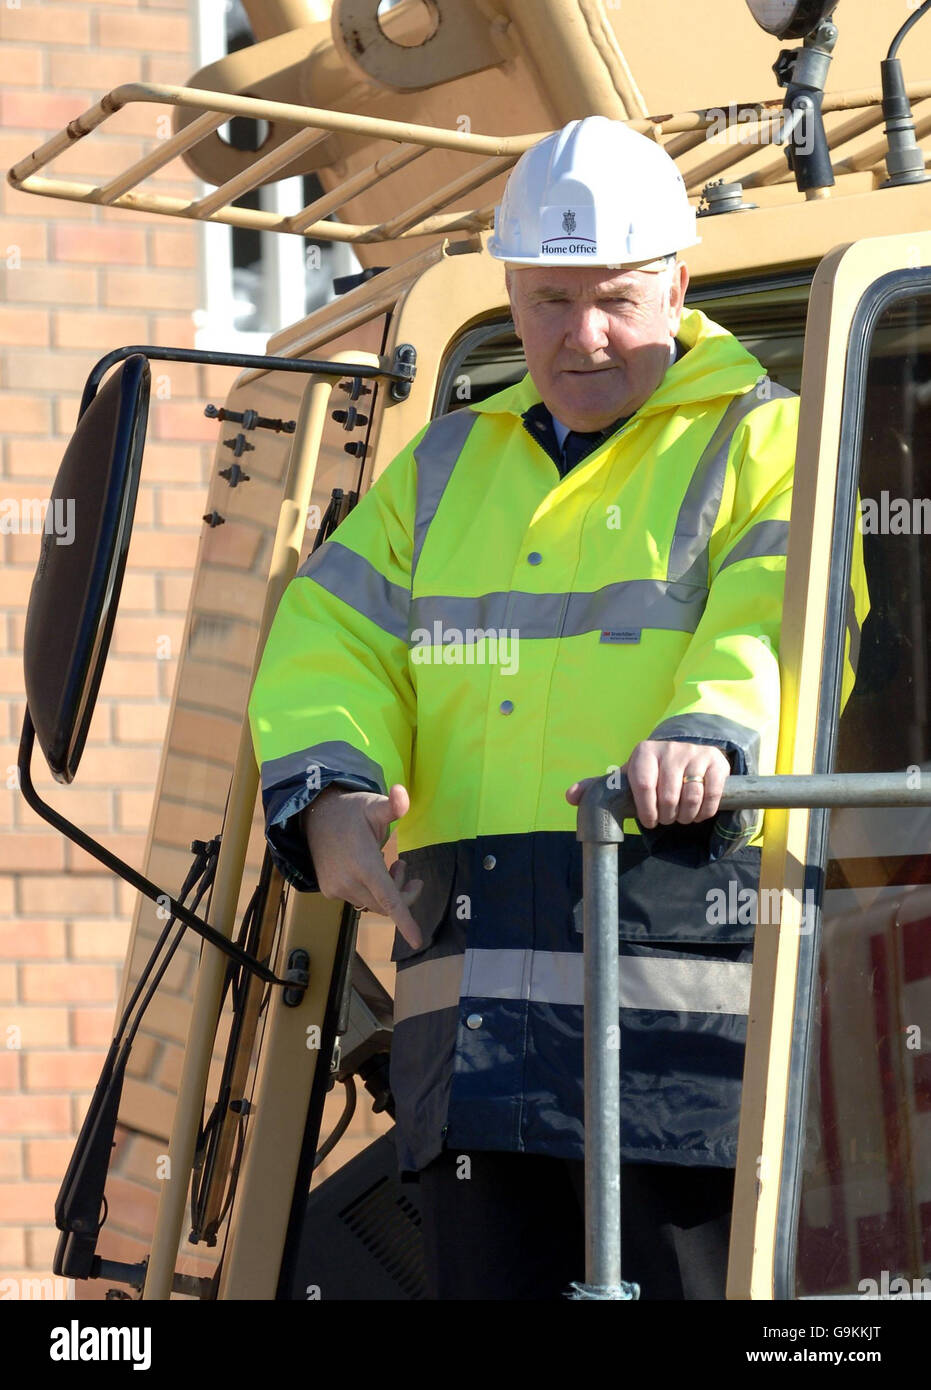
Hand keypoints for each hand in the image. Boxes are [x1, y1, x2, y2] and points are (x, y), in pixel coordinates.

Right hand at [302, 783, 424, 948]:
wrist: (315, 817)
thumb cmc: (351, 811)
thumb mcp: (373, 805)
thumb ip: (392, 805)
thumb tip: (404, 792)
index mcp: (364, 863)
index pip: (389, 899)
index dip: (405, 921)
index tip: (417, 941)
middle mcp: (348, 881)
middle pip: (386, 904)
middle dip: (403, 893)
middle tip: (406, 867)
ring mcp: (337, 888)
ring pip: (373, 903)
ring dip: (387, 890)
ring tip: (392, 863)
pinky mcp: (330, 891)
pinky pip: (360, 899)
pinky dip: (372, 890)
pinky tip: (371, 869)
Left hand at [566, 740, 730, 828]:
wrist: (687, 750)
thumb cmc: (651, 770)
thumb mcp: (627, 775)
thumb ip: (599, 786)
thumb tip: (570, 797)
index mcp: (644, 753)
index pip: (643, 785)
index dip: (647, 810)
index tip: (649, 821)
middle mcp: (670, 750)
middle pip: (668, 795)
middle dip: (667, 815)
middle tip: (666, 819)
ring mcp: (695, 755)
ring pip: (691, 796)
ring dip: (686, 816)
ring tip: (681, 818)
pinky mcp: (717, 762)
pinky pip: (713, 793)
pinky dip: (705, 810)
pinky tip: (698, 813)